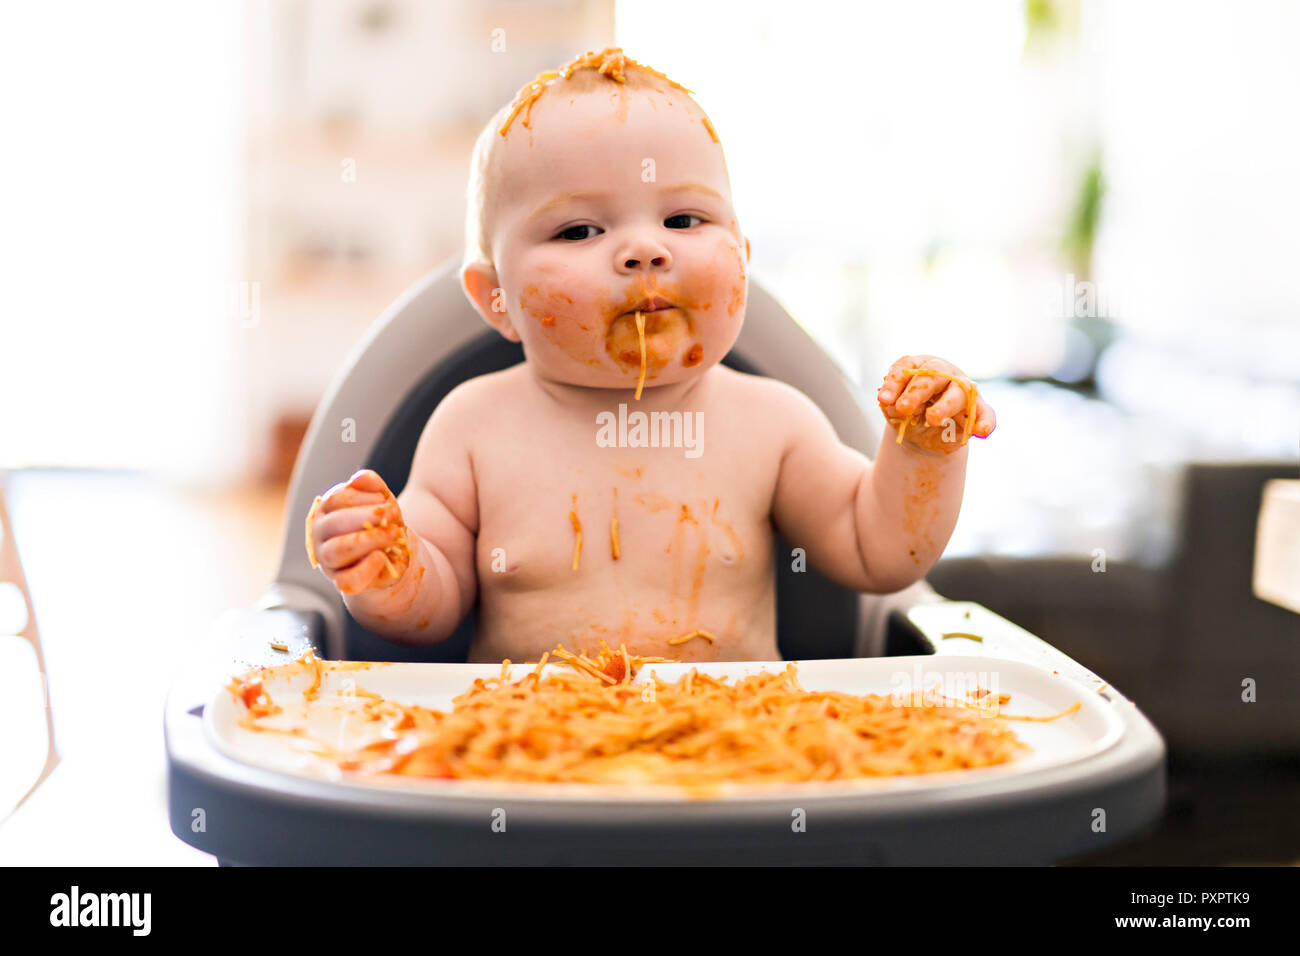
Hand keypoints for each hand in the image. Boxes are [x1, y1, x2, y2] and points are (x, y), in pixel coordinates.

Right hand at [305, 469, 412, 593]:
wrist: (389, 554)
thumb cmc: (380, 522)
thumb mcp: (380, 500)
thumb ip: (372, 485)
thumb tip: (359, 477)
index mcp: (327, 511)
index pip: (337, 500)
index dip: (364, 498)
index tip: (388, 501)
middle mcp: (321, 534)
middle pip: (334, 524)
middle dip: (367, 517)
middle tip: (396, 515)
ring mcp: (328, 560)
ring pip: (337, 551)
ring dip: (368, 540)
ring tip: (395, 534)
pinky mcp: (341, 581)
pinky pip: (346, 581)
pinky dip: (364, 570)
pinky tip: (380, 558)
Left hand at [876, 355, 995, 453]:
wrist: (924, 434)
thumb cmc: (909, 414)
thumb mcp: (895, 410)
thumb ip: (893, 405)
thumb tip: (891, 403)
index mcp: (920, 366)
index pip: (907, 368)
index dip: (895, 382)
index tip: (883, 399)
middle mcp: (944, 373)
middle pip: (933, 375)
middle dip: (917, 391)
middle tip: (903, 408)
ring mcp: (962, 390)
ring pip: (958, 393)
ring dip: (945, 405)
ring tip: (932, 419)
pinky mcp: (977, 410)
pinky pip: (986, 413)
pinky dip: (986, 421)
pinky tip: (982, 432)